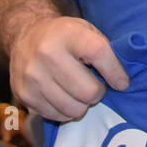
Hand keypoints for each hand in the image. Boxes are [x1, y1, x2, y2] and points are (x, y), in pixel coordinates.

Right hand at [10, 15, 128, 122]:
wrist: (26, 36)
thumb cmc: (66, 37)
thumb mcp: (86, 30)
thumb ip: (106, 51)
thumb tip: (122, 83)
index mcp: (68, 33)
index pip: (99, 53)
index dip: (115, 72)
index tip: (122, 83)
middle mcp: (47, 53)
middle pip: (88, 91)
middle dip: (98, 93)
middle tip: (95, 86)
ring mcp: (33, 76)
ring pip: (74, 109)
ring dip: (82, 104)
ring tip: (78, 91)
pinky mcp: (24, 94)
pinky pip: (57, 116)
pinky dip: (66, 111)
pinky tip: (64, 96)